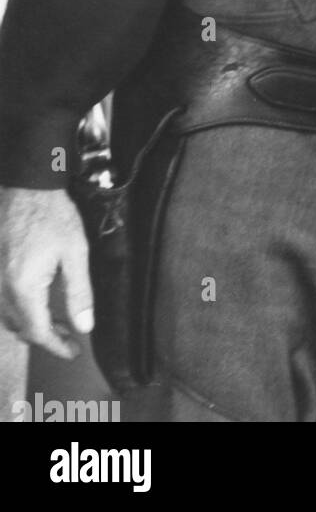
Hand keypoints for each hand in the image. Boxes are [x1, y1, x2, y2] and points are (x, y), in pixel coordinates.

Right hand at [0, 186, 93, 359]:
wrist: (27, 188)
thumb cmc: (52, 215)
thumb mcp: (75, 252)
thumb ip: (79, 292)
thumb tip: (84, 325)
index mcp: (23, 287)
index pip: (37, 332)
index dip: (57, 346)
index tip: (73, 351)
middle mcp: (2, 288)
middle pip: (20, 328)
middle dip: (46, 337)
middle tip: (71, 336)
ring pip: (8, 317)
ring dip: (32, 325)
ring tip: (58, 321)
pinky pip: (2, 301)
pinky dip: (19, 310)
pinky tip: (37, 302)